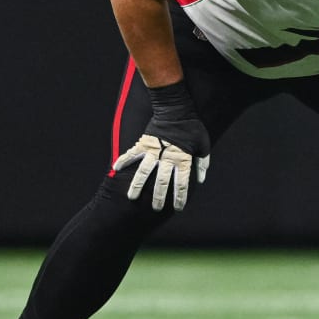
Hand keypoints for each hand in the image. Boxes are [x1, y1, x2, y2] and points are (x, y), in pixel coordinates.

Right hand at [112, 81, 209, 210]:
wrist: (177, 109)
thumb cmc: (193, 128)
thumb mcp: (204, 145)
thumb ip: (202, 163)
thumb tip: (200, 179)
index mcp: (183, 160)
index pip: (181, 183)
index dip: (180, 197)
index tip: (178, 208)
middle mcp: (167, 158)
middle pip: (162, 182)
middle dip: (159, 197)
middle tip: (156, 208)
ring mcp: (154, 151)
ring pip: (144, 172)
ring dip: (137, 186)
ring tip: (131, 197)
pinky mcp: (144, 143)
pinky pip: (131, 154)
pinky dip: (123, 161)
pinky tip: (114, 169)